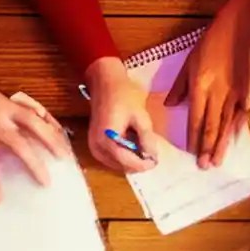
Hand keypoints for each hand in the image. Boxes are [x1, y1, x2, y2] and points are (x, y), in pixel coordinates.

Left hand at [0, 69, 68, 203]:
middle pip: (18, 144)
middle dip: (33, 164)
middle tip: (47, 182)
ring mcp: (8, 111)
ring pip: (34, 124)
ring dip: (51, 140)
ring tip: (64, 156)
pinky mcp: (17, 104)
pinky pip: (37, 113)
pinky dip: (51, 123)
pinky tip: (61, 133)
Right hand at [85, 57, 156, 173]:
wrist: (105, 83)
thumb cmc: (123, 96)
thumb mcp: (141, 117)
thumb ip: (147, 140)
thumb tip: (153, 159)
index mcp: (107, 141)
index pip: (127, 163)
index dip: (144, 164)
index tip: (156, 161)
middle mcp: (97, 148)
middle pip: (122, 167)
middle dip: (138, 162)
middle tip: (151, 152)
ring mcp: (94, 148)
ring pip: (118, 165)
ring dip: (131, 160)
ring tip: (141, 145)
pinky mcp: (94, 146)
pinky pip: (112, 159)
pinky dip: (124, 156)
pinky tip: (131, 143)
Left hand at [166, 16, 249, 168]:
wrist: (236, 32)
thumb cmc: (208, 45)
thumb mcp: (188, 63)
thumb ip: (180, 87)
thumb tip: (170, 106)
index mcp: (200, 87)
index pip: (195, 119)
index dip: (194, 138)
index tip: (191, 153)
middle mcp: (217, 94)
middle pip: (211, 127)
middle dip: (207, 148)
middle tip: (204, 166)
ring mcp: (234, 95)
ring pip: (226, 125)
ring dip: (221, 145)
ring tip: (218, 161)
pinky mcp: (247, 92)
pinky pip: (240, 115)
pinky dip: (237, 129)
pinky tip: (234, 140)